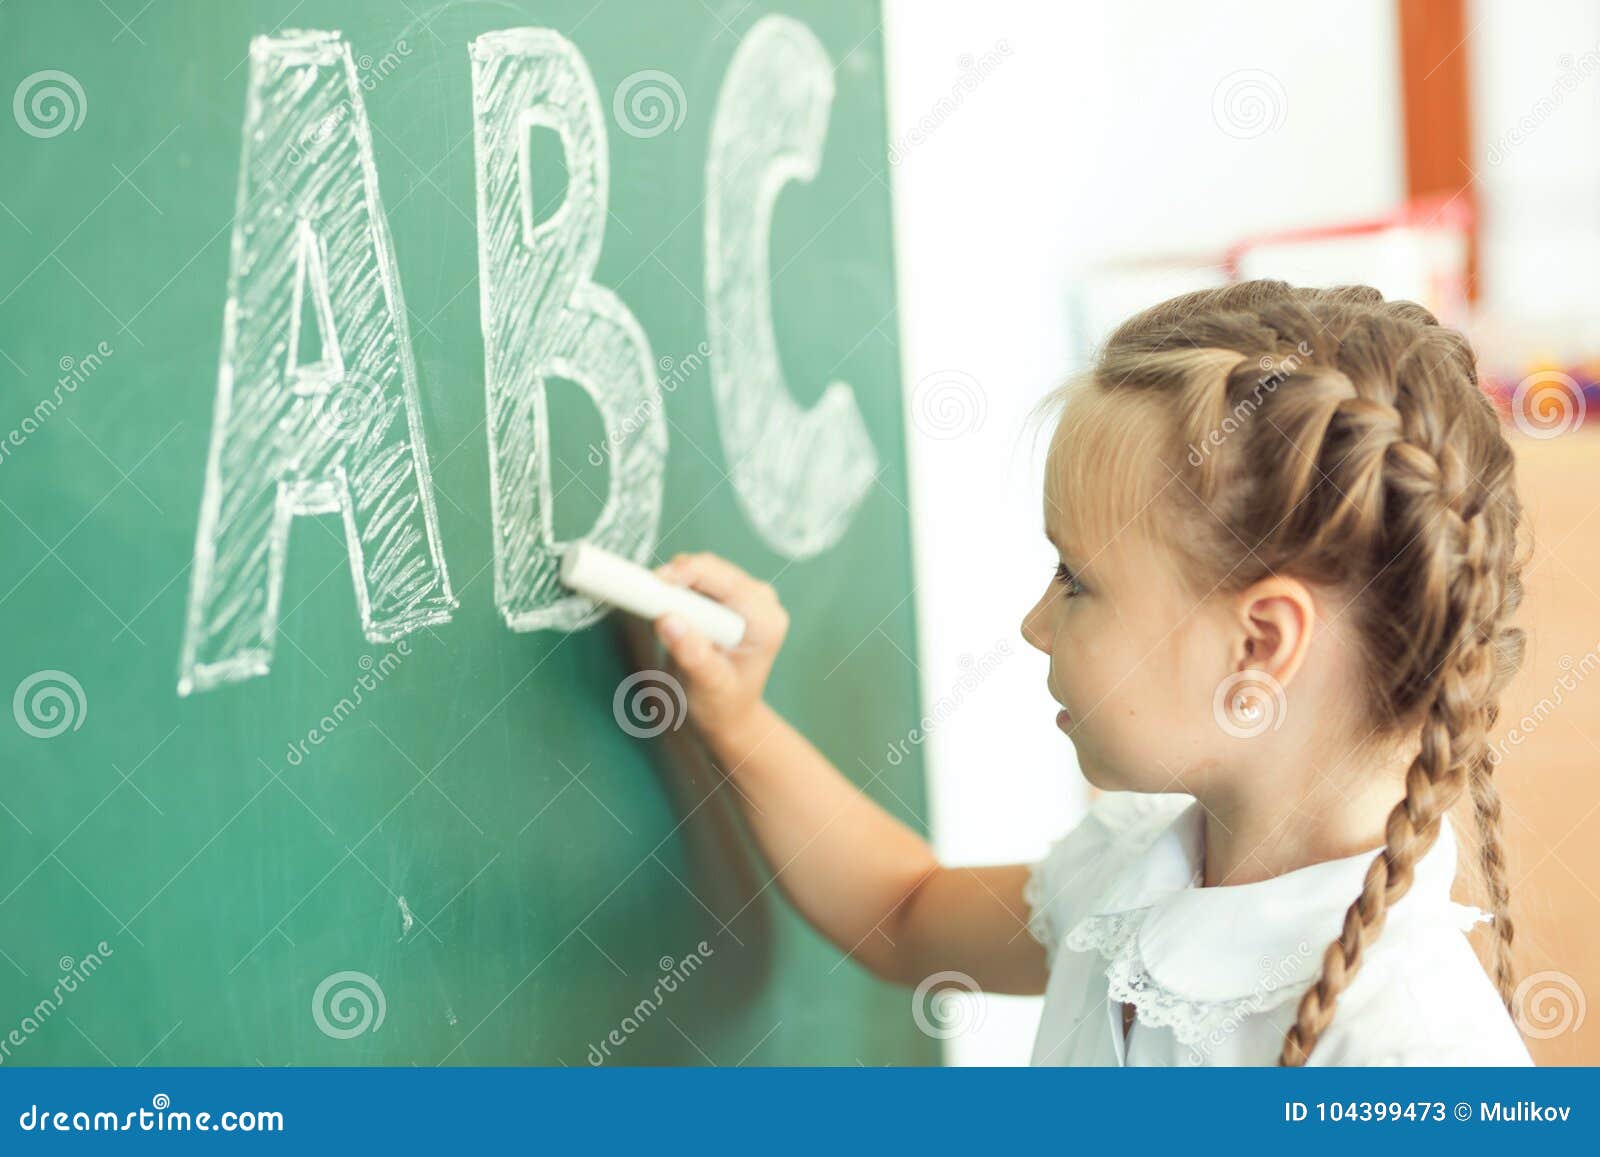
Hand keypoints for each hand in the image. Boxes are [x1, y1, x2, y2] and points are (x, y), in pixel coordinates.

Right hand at [650, 551, 787, 741]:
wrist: (723, 715)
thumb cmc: (722, 706)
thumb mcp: (708, 686)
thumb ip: (693, 654)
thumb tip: (668, 619)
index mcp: (765, 620)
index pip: (724, 580)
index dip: (685, 576)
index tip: (651, 587)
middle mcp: (760, 600)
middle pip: (710, 569)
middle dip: (674, 580)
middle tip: (641, 598)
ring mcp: (742, 596)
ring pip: (698, 570)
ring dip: (671, 586)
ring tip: (651, 609)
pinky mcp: (723, 597)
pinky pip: (692, 579)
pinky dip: (672, 590)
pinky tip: (662, 611)